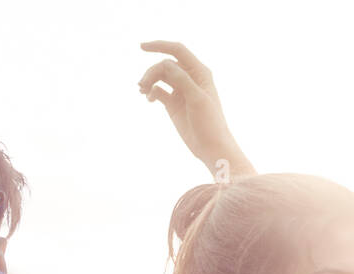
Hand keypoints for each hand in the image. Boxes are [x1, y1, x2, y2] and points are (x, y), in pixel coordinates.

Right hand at [138, 40, 254, 177]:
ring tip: (142, 91)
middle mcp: (190, 78)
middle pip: (165, 64)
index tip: (141, 47)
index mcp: (200, 73)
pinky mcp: (173, 103)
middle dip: (152, 72)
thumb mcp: (197, 99)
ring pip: (160, 77)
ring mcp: (181, 91)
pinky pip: (158, 90)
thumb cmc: (210, 123)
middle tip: (142, 86)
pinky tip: (148, 99)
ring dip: (148, 80)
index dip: (159, 45)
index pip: (178, 51)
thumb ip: (183, 80)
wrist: (211, 148)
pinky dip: (151, 91)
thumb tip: (166, 64)